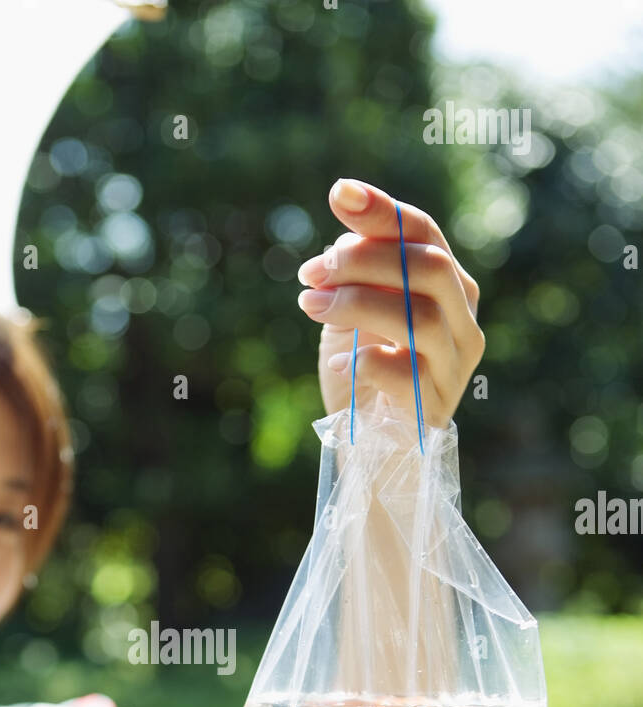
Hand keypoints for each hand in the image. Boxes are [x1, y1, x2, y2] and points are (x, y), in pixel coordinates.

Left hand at [297, 178, 484, 429]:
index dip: (382, 210)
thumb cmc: (362, 372)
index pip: (423, 233)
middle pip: (427, 267)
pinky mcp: (436, 407)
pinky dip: (367, 363)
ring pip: (419, 316)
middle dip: (364, 259)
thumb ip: (354, 272)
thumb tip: (343, 235)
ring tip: (311, 307)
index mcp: (447, 285)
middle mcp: (463, 319)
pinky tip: (336, 364)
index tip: (339, 193)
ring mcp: (455, 364)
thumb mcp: (351, 311)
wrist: (370, 444)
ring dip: (357, 304)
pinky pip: (408, 375)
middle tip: (314, 271)